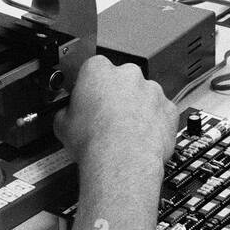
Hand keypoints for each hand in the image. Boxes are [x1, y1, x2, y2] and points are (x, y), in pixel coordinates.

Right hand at [54, 56, 176, 174]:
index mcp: (98, 70)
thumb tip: (64, 114)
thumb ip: (65, 111)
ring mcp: (152, 90)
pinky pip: (161, 112)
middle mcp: (127, 74)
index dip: (89, 86)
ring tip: (125, 132)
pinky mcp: (168, 109)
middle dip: (116, 95)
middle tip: (106, 118)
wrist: (122, 161)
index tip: (88, 100)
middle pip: (121, 80)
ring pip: (144, 95)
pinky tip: (142, 137)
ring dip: (136, 108)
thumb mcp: (61, 124)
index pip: (92, 69)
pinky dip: (154, 122)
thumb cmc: (94, 141)